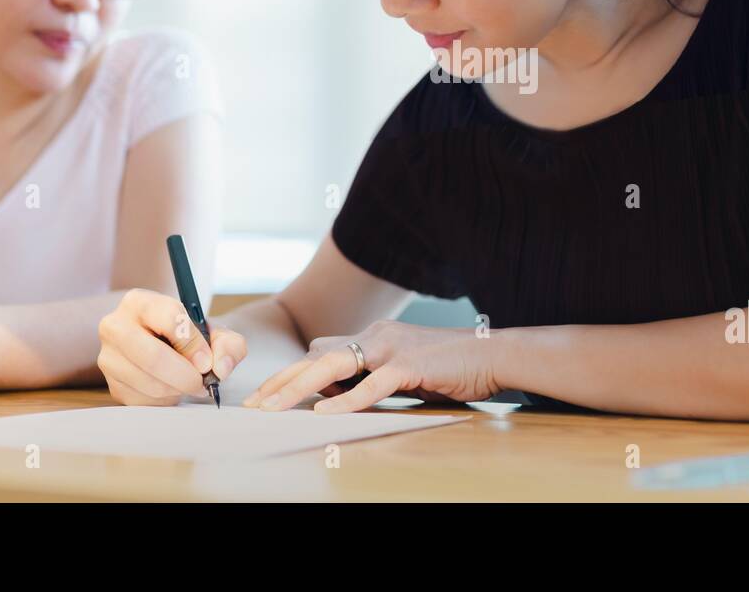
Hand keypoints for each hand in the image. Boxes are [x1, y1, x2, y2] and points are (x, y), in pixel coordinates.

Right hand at [97, 289, 246, 405]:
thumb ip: (229, 345)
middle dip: (184, 375)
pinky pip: (143, 400)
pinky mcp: (113, 384)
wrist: (167, 350)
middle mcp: (116, 326)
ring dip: (178, 389)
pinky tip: (172, 388)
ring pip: (149, 382)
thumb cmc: (189, 338)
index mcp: (140, 302)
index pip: (169, 318)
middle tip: (201, 382)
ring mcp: (109, 358)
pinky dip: (165, 399)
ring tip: (189, 383)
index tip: (206, 361)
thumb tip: (221, 368)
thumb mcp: (215, 333)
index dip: (193, 343)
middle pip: (152, 356)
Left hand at [243, 320, 503, 412]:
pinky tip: (324, 412)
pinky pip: (370, 384)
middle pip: (316, 356)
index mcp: (375, 336)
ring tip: (273, 409)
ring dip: (298, 388)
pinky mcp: (410, 364)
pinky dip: (345, 399)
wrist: (494, 354)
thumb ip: (372, 377)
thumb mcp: (404, 371)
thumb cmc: (453, 368)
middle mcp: (377, 335)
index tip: (265, 397)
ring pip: (332, 365)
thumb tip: (337, 394)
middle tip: (254, 406)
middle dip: (281, 382)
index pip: (321, 353)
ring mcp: (392, 347)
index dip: (291, 374)